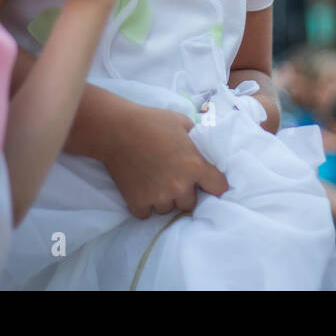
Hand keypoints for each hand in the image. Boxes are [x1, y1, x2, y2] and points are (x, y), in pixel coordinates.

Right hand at [100, 104, 229, 218]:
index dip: (214, 184)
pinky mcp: (138, 203)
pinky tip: (141, 188)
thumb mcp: (182, 122)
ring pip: (168, 209)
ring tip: (155, 181)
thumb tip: (207, 146)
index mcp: (195, 165)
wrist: (116, 129)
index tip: (208, 182)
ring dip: (164, 199)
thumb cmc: (151, 121)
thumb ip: (198, 138)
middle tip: (174, 178)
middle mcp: (179, 185)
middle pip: (191, 203)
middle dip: (185, 192)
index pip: (219, 188)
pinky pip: (147, 214)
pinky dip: (145, 204)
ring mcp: (158, 196)